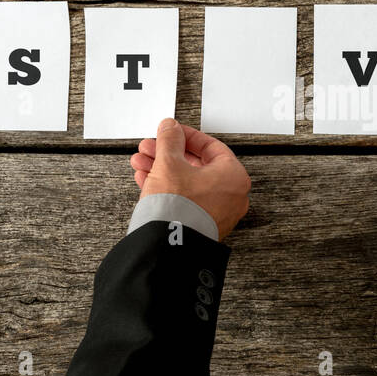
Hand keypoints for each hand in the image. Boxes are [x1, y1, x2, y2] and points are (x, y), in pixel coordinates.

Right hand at [130, 118, 250, 239]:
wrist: (168, 247)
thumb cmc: (178, 209)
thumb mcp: (169, 163)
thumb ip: (170, 140)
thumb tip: (170, 128)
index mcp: (234, 176)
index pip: (211, 146)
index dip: (186, 136)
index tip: (171, 132)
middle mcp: (231, 196)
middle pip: (196, 165)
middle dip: (168, 154)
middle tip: (151, 148)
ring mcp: (217, 213)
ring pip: (187, 182)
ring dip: (162, 170)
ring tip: (142, 164)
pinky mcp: (202, 225)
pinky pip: (185, 199)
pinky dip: (167, 188)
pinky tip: (146, 180)